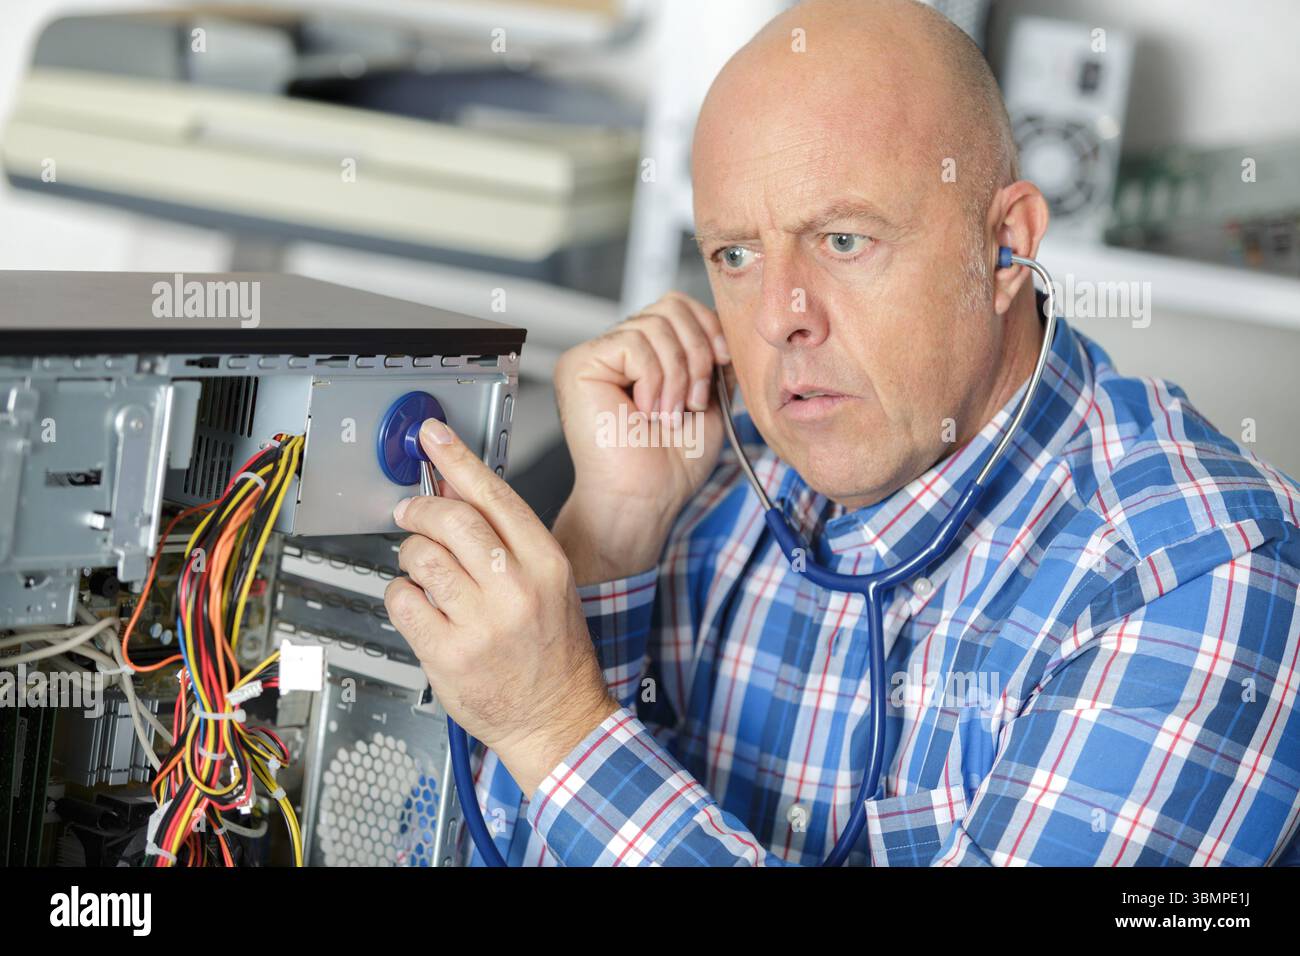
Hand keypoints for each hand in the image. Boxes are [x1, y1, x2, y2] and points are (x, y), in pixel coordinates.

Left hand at [383, 417, 618, 795]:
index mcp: (546, 563)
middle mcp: (515, 589)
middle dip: (421, 509)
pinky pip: (402, 601)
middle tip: (411, 511)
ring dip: (411, 556)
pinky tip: (419, 604)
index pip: (494, 494)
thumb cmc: (554, 651)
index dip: (457, 458)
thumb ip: (503, 536)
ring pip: (420, 557)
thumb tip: (453, 488)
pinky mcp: (448, 654)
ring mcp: (480, 623)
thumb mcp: (547, 583)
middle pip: (451, 519)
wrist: (558, 719)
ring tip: (422, 569)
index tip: (433, 436)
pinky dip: (401, 595)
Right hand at [552, 292, 729, 583]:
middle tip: (694, 401)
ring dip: (677, 375)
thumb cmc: (672, 464)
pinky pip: (632, 342)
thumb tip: (725, 325)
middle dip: (697, 353)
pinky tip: (646, 410)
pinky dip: (653, 379)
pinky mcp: (578, 365)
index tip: (724, 363)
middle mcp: (617, 350)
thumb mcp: (711, 399)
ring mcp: (595, 355)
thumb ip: (715, 358)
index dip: (708, 328)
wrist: (645, 498)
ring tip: (668, 414)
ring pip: (655, 325)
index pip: (678, 306)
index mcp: (645, 355)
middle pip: (670, 306)